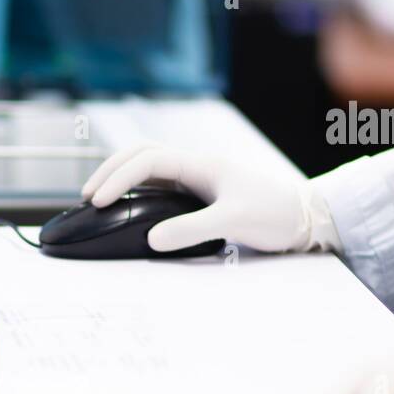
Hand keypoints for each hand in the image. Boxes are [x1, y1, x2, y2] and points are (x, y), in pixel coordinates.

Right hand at [81, 144, 339, 253]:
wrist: (306, 216)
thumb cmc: (276, 213)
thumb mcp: (234, 221)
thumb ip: (192, 229)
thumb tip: (151, 239)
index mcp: (201, 164)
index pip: (146, 161)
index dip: (117, 178)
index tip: (98, 201)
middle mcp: (195, 166)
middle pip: (140, 154)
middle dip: (109, 170)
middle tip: (87, 196)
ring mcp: (197, 178)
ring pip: (148, 167)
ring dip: (121, 177)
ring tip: (99, 199)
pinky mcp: (200, 192)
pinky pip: (159, 184)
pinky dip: (136, 190)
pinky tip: (127, 206)